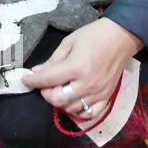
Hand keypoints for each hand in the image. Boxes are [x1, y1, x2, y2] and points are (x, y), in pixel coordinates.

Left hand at [20, 18, 143, 116]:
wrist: (122, 37)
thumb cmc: (94, 35)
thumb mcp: (69, 42)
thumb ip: (53, 60)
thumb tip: (37, 72)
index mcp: (76, 67)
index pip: (48, 80)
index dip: (32, 81)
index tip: (25, 80)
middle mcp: (87, 83)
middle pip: (58, 100)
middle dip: (46, 93)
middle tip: (45, 85)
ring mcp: (98, 92)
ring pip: (71, 108)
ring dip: (60, 102)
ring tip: (59, 90)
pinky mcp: (107, 96)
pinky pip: (90, 113)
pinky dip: (78, 110)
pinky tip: (73, 101)